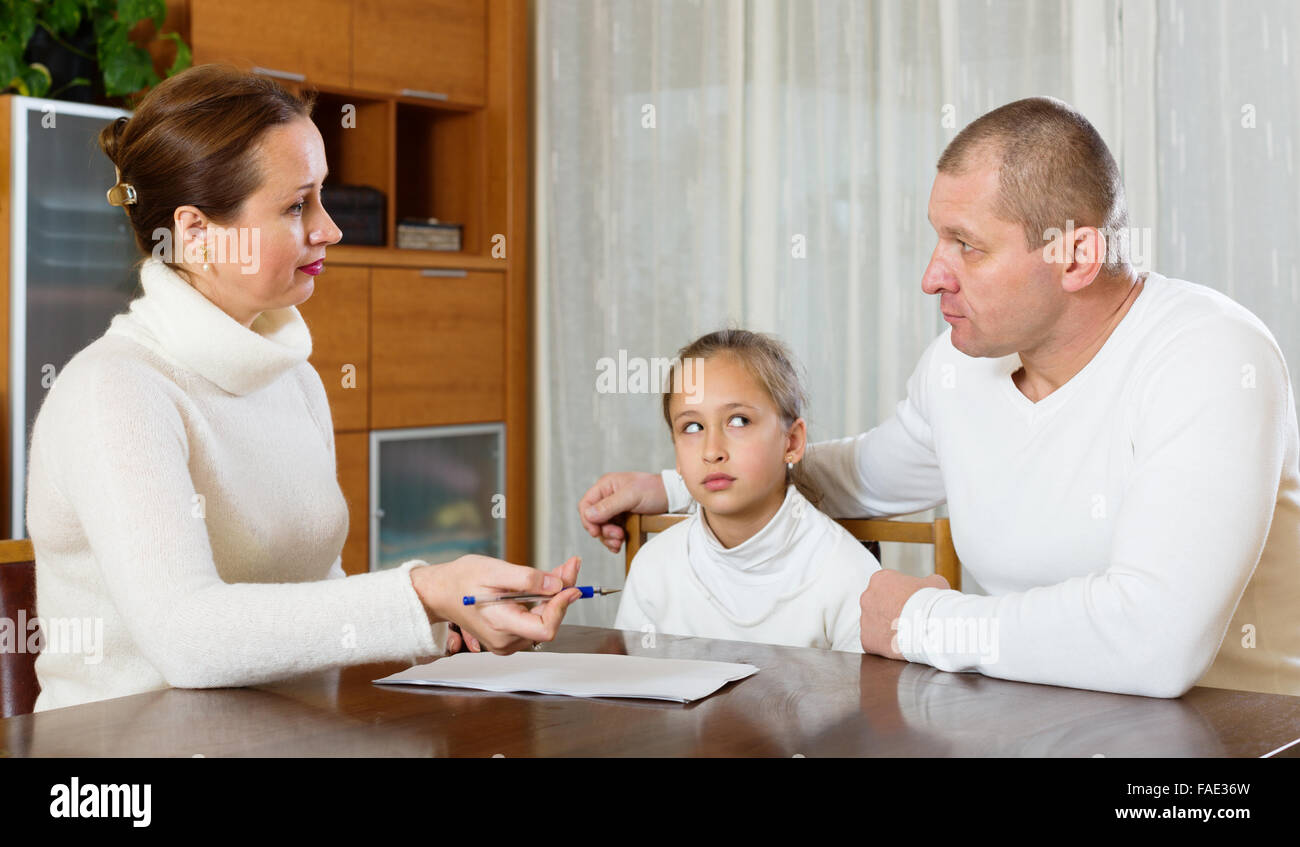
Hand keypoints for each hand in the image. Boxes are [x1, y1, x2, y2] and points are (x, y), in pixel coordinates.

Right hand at [411, 555, 582, 654]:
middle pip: (548, 623)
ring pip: (544, 622)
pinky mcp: (509, 636)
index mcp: (500, 626)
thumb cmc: (461, 580)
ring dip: (554, 597)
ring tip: (559, 572)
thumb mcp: (493, 571)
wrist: (440, 592)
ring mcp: (507, 642)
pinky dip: (544, 602)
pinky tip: (546, 584)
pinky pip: (534, 621)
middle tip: (569, 566)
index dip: (561, 607)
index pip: (545, 628)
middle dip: (561, 594)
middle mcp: (505, 641)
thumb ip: (526, 579)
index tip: (570, 585)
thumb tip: (556, 585)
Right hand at [577, 471, 668, 553]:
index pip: (586, 504)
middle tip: (617, 536)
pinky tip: (620, 543)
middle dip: (603, 531)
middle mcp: (607, 497)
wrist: (673, 497)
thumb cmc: (654, 490)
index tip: (596, 532)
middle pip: (593, 520)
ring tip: (620, 540)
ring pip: (601, 528)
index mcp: (606, 486)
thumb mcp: (631, 496)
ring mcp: (614, 509)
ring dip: (609, 538)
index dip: (588, 520)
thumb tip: (588, 515)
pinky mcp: (622, 519)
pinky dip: (614, 540)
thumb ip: (609, 506)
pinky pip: (611, 532)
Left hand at [859, 569, 949, 658]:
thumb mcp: (934, 583)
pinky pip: (873, 642)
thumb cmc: (931, 603)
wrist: (930, 625)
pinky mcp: (867, 640)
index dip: (899, 596)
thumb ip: (925, 582)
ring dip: (887, 628)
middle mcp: (867, 597)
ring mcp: (865, 619)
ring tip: (905, 633)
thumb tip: (928, 585)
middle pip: (877, 605)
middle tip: (907, 619)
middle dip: (890, 612)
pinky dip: (884, 645)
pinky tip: (898, 644)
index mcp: (880, 580)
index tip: (909, 603)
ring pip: (874, 625)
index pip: (885, 587)